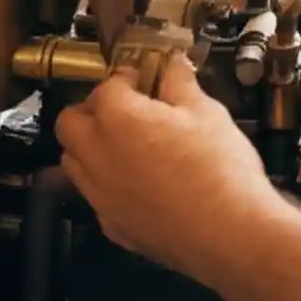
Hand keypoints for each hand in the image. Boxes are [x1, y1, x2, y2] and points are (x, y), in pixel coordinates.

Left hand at [55, 53, 282, 277]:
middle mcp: (95, 155)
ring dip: (91, 148)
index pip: (105, 86)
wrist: (231, 238)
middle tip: (126, 111)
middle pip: (69, 123)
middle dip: (92, 111)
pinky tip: (141, 187)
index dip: (126, 79)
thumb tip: (172, 63)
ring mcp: (99, 194)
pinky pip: (96, 195)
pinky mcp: (110, 225)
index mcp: (116, 118)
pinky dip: (108, 184)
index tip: (144, 81)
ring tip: (129, 148)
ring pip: (74, 161)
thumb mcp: (207, 113)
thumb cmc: (219, 167)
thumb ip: (180, 83)